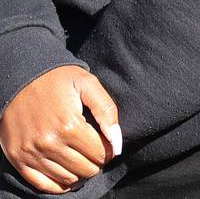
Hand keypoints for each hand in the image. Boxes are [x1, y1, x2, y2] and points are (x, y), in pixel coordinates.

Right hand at [0, 65, 121, 194]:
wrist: (21, 78)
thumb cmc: (58, 79)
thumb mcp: (88, 84)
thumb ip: (107, 111)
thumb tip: (117, 144)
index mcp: (70, 125)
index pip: (100, 153)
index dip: (108, 151)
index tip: (107, 145)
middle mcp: (49, 143)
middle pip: (85, 169)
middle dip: (96, 163)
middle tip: (95, 153)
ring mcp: (31, 153)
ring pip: (67, 179)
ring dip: (80, 174)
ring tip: (83, 161)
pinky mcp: (18, 158)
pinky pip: (42, 184)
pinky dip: (58, 185)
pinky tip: (67, 177)